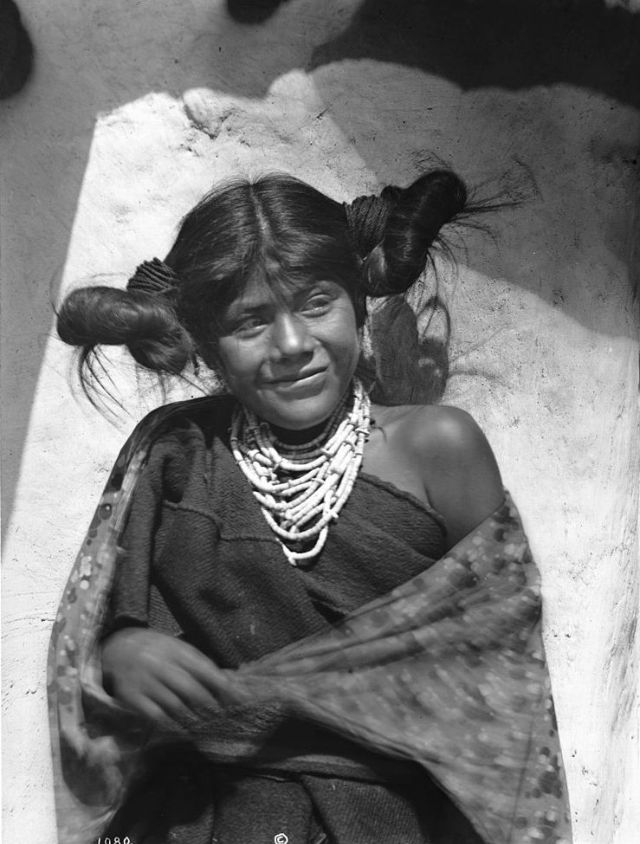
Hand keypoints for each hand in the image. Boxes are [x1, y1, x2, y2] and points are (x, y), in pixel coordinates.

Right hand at [101, 627, 243, 728]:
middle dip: (210, 706)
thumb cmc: (156, 650)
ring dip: (194, 718)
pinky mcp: (132, 697)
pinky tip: (183, 729)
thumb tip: (227, 683)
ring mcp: (145, 681)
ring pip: (175, 705)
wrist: (117, 648)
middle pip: (191, 689)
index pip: (204, 668)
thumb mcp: (177, 648)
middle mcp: (160, 664)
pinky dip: (172, 725)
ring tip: (206, 725)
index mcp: (176, 650)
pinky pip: (156, 715)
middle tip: (223, 717)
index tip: (237, 699)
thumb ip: (198, 664)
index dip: (222, 686)